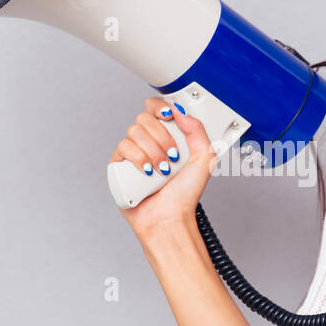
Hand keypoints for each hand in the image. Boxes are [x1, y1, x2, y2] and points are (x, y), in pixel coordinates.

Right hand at [109, 98, 217, 239]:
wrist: (170, 217)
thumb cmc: (185, 194)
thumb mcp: (205, 158)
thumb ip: (198, 129)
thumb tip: (180, 111)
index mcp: (167, 136)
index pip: (156, 108)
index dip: (160, 107)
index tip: (170, 116)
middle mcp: (149, 143)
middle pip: (144, 118)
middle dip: (162, 137)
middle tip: (173, 156)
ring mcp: (133, 153)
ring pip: (134, 132)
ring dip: (153, 151)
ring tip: (162, 170)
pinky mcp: (119, 166)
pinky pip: (123, 147)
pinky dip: (138, 158)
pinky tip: (147, 172)